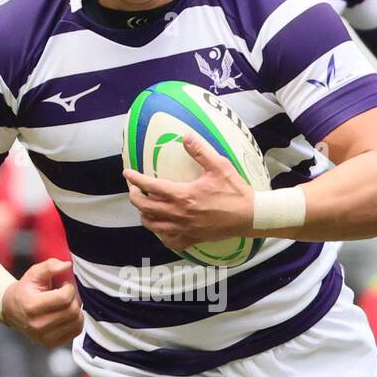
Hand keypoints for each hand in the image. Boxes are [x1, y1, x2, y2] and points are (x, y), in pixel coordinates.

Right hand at [1, 258, 82, 346]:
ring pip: (76, 321)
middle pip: (72, 310)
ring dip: (76, 310)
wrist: (12, 309)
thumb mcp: (34, 274)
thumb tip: (66, 265)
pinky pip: (75, 332)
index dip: (69, 288)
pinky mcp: (50, 344)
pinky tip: (66, 315)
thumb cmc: (25, 291)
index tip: (63, 286)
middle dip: (73, 298)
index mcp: (32, 306)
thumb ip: (49, 266)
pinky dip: (76, 322)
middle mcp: (37, 325)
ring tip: (65, 304)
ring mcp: (44, 337)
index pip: (64, 298)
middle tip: (65, 294)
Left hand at [123, 133, 253, 250]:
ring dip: (144, 215)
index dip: (135, 179)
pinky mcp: (191, 239)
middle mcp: (179, 214)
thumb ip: (200, 151)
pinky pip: (168, 241)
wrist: (249, 216)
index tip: (127, 173)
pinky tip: (162, 226)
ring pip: (152, 225)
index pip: (151, 186)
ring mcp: (183, 229)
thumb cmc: (234, 190)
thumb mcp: (219, 166)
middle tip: (135, 189)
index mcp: (183, 195)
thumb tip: (185, 136)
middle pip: (145, 208)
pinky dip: (160, 234)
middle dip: (135, 197)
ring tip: (146, 206)